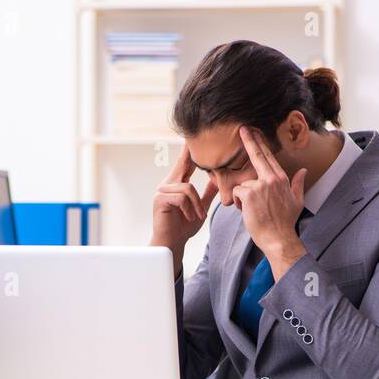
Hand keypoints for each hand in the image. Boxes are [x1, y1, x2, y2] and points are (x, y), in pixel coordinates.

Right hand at [150, 144, 218, 275]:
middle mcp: (167, 183)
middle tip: (199, 149)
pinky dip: (189, 209)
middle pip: (184, 165)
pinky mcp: (160, 199)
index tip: (193, 134)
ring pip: (187, 188)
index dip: (190, 148)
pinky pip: (181, 197)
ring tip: (198, 216)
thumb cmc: (183, 227)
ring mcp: (162, 190)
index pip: (185, 161)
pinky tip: (190, 218)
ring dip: (197, 204)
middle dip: (194, 157)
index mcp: (177, 182)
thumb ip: (207, 192)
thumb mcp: (199, 207)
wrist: (172, 244)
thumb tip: (218, 179)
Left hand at [232, 127, 308, 278]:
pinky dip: (238, 203)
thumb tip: (304, 170)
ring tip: (253, 210)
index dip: (261, 143)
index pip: (269, 157)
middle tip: (242, 129)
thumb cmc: (286, 222)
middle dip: (249, 140)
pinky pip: (237, 192)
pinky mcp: (250, 193)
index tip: (254, 132)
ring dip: (244, 197)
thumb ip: (298, 184)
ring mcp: (260, 185)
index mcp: (282, 179)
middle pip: (257, 156)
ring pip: (243, 183)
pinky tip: (246, 211)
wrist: (279, 238)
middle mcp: (271, 179)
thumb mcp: (297, 201)